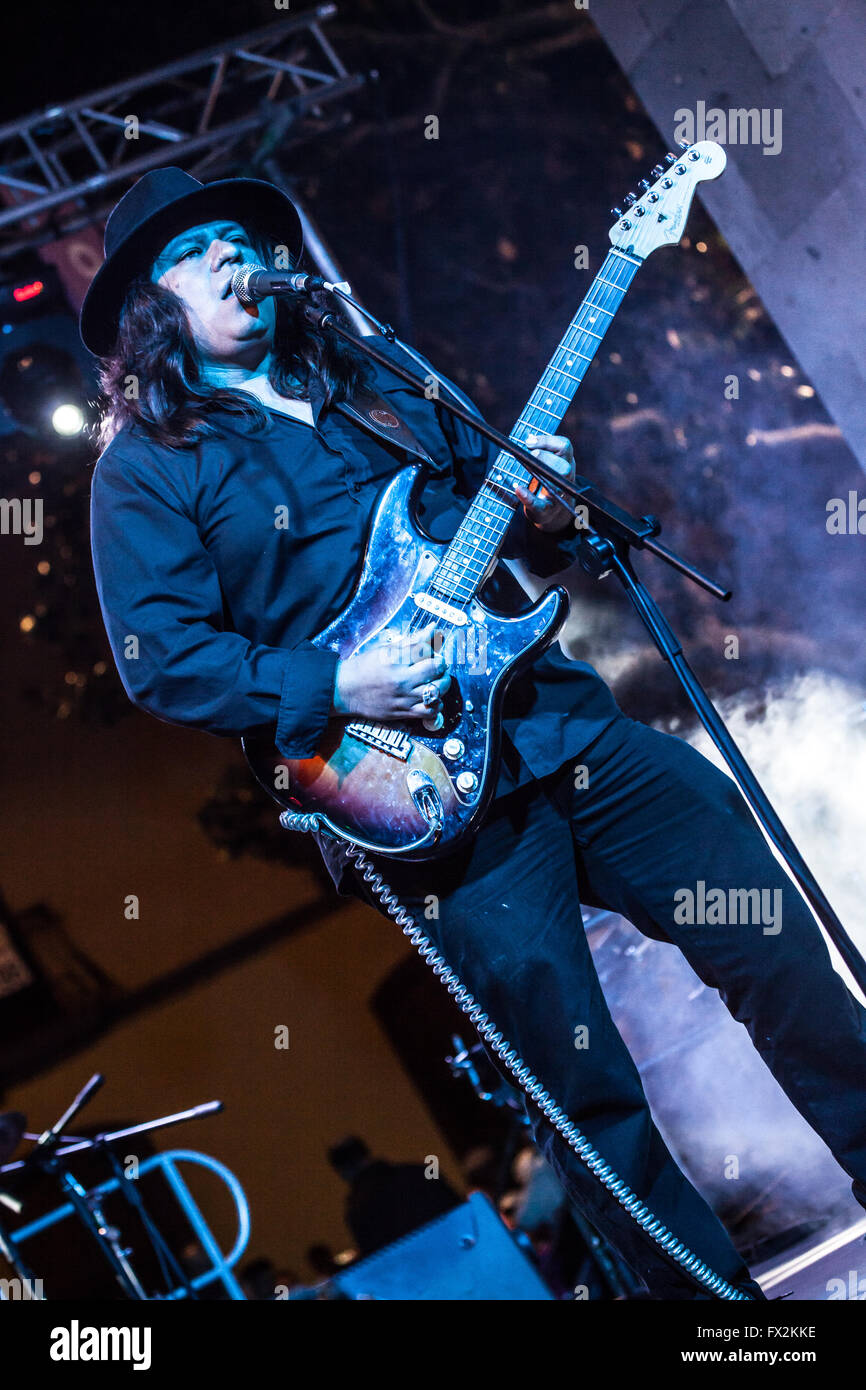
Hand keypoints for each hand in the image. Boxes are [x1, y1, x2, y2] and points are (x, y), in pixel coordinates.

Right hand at [332, 621, 451, 720]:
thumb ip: (412, 641)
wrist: (345, 690)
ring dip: (442, 684)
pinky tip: (432, 698)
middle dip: (441, 665)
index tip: (429, 652)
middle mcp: (400, 679)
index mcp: (395, 660)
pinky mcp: (403, 713)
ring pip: (437, 691)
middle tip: (437, 665)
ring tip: (437, 680)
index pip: (426, 650)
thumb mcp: (386, 650)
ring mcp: (403, 698)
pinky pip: (430, 711)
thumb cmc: (364, 668)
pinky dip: (436, 704)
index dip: (431, 649)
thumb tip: (432, 628)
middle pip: (435, 669)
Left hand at [513, 432, 574, 531]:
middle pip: (564, 467)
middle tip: (531, 453)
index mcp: (567, 463)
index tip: (528, 441)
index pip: (565, 447)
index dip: (548, 441)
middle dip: (546, 457)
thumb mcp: (551, 463)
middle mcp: (566, 480)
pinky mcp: (546, 511)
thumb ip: (542, 451)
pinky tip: (519, 489)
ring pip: (558, 484)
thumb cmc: (548, 482)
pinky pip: (539, 505)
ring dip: (543, 471)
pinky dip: (528, 497)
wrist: (554, 513)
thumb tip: (529, 439)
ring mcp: (558, 497)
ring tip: (527, 463)